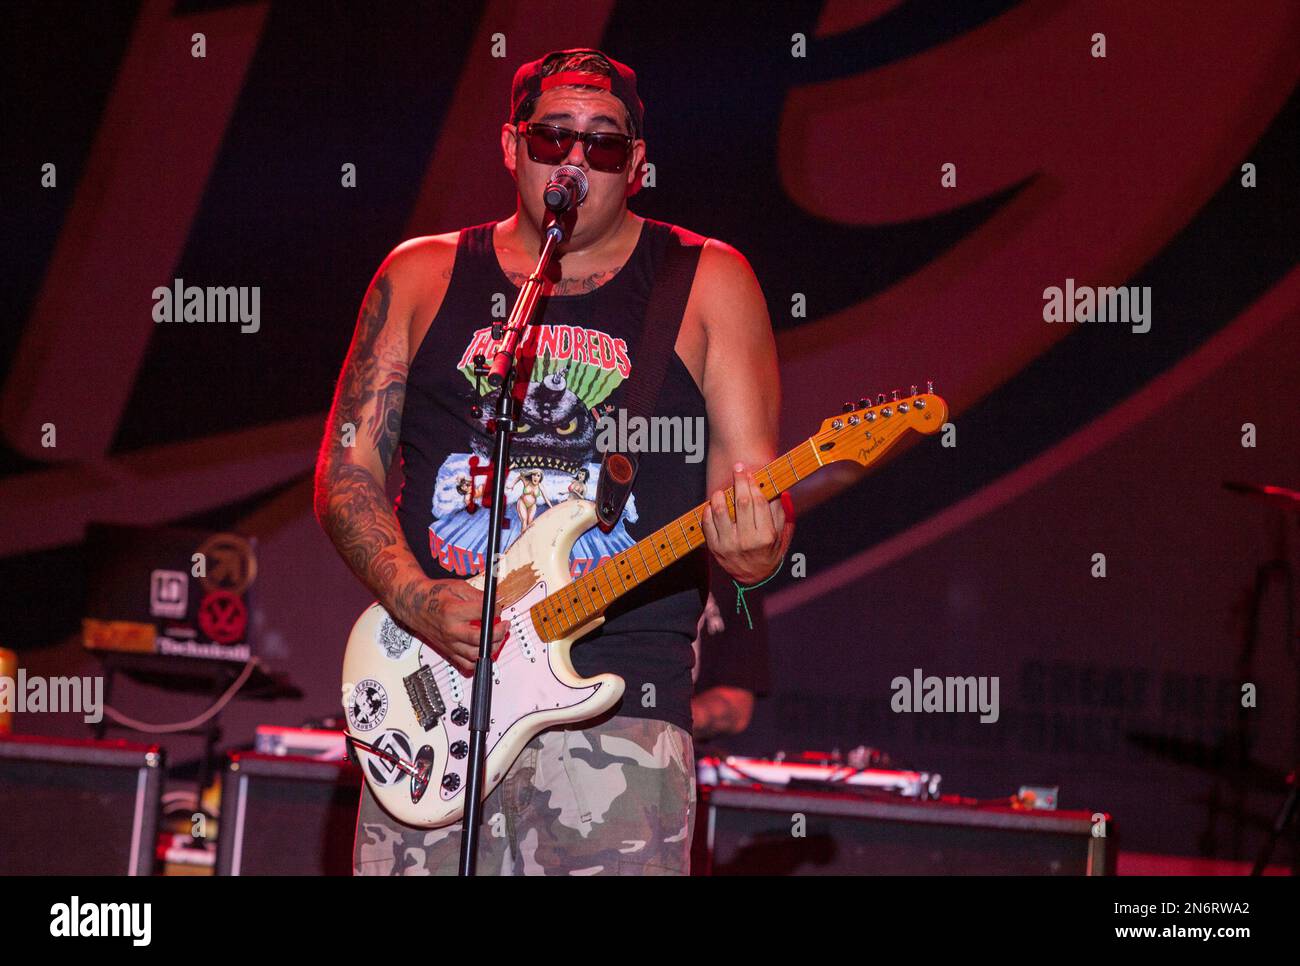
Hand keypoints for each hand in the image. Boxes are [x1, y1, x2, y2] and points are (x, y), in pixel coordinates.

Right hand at [391, 577, 505, 674]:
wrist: (414, 604)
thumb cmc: (434, 595)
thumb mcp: (458, 587)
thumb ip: (478, 596)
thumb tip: (496, 601)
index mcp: (453, 612)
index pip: (482, 614)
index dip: (495, 610)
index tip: (498, 608)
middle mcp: (450, 630)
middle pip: (481, 638)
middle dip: (499, 632)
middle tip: (504, 625)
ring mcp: (449, 643)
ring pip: (476, 654)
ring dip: (492, 647)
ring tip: (497, 637)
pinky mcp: (448, 651)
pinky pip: (466, 663)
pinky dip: (479, 659)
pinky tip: (484, 649)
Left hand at [702, 462, 793, 585]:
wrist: (754, 577)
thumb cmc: (769, 550)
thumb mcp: (780, 533)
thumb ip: (779, 511)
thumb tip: (774, 488)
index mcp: (765, 536)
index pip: (758, 503)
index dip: (753, 484)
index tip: (750, 472)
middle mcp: (747, 541)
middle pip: (742, 503)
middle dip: (740, 482)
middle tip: (738, 469)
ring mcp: (729, 545)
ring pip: (721, 512)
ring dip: (720, 496)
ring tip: (722, 490)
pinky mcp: (715, 549)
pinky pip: (707, 525)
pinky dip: (708, 511)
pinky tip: (712, 504)